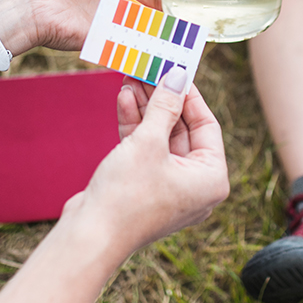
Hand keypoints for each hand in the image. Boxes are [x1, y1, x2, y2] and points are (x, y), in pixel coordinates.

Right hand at [0, 71, 228, 302]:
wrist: (91, 234)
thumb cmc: (127, 194)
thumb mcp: (148, 142)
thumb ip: (164, 106)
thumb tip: (177, 76)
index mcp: (211, 178)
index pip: (206, 124)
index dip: (189, 94)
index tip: (175, 69)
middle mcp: (195, 184)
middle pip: (182, 129)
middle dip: (162, 98)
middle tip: (149, 70)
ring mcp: (169, 186)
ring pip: (161, 137)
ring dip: (146, 108)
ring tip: (131, 78)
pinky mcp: (145, 187)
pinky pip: (146, 149)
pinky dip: (135, 126)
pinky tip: (124, 100)